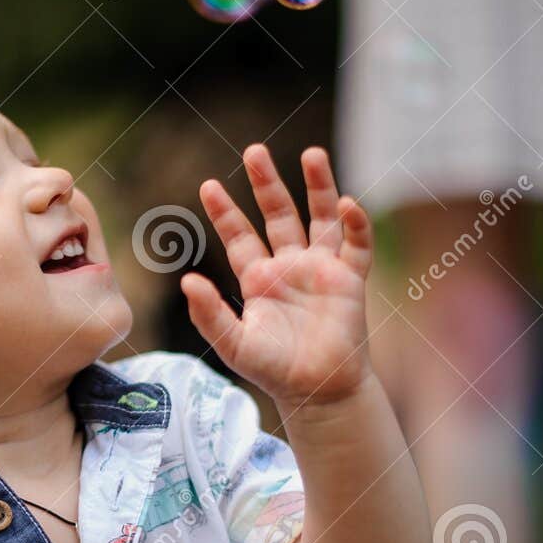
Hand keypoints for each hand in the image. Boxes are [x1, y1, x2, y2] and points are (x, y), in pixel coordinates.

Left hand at [181, 145, 374, 408]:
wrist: (318, 391)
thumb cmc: (273, 370)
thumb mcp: (233, 344)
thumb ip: (209, 314)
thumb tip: (185, 280)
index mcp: (258, 278)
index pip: (239, 235)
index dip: (224, 211)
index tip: (208, 185)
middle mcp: (289, 265)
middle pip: (278, 213)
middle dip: (267, 183)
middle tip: (255, 151)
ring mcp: (321, 269)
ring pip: (320, 217)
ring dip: (318, 186)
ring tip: (312, 153)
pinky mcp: (350, 279)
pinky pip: (356, 244)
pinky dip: (354, 223)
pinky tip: (346, 203)